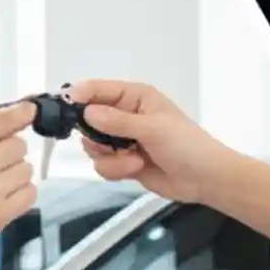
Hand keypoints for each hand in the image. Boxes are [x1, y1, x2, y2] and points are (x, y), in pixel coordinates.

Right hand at [0, 103, 37, 256]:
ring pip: (28, 170)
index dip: (22, 114)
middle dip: (10, 153)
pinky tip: (2, 196)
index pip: (2, 120)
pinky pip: (31, 193)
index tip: (31, 111)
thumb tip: (27, 109)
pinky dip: (21, 194)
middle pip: (20, 146)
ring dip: (16, 174)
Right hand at [63, 80, 231, 203]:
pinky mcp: (124, 162)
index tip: (65, 106)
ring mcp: (124, 140)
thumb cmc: (187, 145)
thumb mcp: (153, 128)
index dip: (80, 96)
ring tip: (133, 159)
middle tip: (108, 143)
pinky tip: (136, 169)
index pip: (99, 89)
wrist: (205, 179)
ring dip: (110, 156)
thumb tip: (87, 113)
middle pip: (89, 120)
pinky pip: (103, 165)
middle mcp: (126, 115)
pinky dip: (116, 169)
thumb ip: (118, 122)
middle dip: (95, 135)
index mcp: (136, 97)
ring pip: (93, 146)